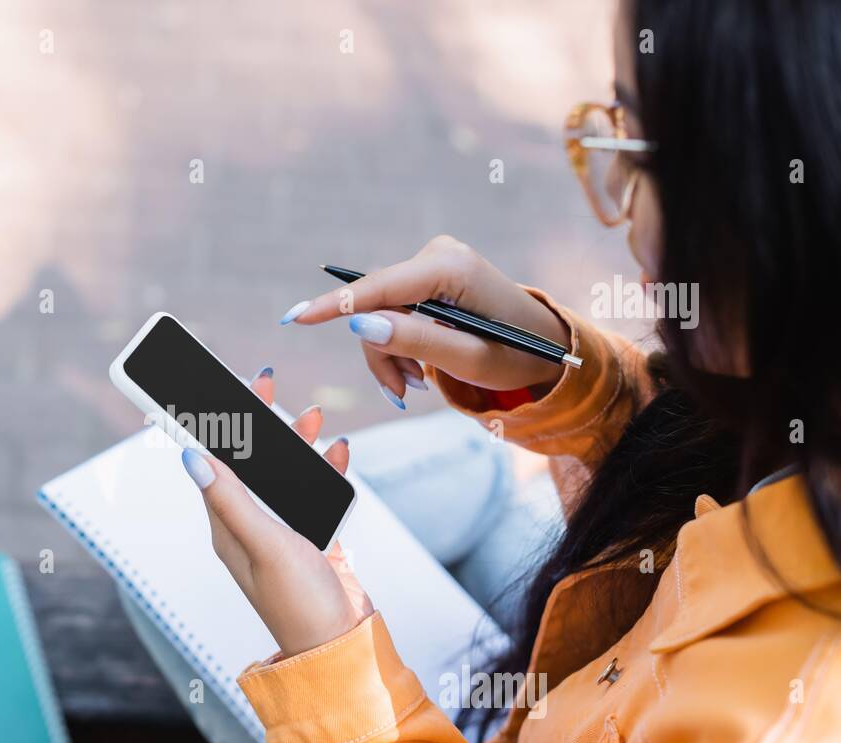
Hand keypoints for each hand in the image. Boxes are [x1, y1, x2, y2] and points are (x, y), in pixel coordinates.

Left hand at [181, 369, 372, 657]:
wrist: (340, 646)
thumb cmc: (297, 602)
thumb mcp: (262, 544)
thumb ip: (232, 500)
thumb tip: (190, 456)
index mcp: (228, 526)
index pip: (215, 463)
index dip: (215, 425)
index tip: (218, 388)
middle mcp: (251, 526)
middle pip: (250, 461)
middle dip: (259, 423)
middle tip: (266, 384)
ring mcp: (283, 532)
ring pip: (286, 473)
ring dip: (297, 443)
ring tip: (314, 416)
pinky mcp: (314, 539)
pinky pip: (318, 493)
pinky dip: (328, 470)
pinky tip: (340, 452)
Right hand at [282, 235, 571, 406]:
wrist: (544, 347)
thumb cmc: (516, 356)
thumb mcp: (469, 360)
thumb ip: (415, 341)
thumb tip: (360, 324)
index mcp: (452, 268)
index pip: (381, 287)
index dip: (337, 306)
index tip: (296, 318)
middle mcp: (438, 254)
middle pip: (376, 307)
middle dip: (382, 352)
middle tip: (403, 391)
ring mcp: (432, 262)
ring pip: (379, 316)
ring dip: (389, 355)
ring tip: (416, 383)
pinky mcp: (427, 275)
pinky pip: (391, 313)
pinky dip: (397, 345)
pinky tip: (418, 365)